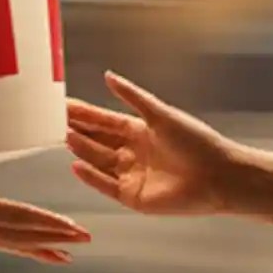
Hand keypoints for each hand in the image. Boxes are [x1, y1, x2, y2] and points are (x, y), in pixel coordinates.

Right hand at [0, 152, 90, 263]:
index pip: (10, 216)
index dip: (42, 221)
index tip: (70, 227)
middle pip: (16, 233)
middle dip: (51, 237)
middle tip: (84, 241)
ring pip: (8, 241)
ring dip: (38, 246)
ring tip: (66, 254)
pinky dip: (18, 244)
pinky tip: (30, 247)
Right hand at [66, 72, 241, 215]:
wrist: (220, 176)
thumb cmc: (197, 142)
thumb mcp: (161, 114)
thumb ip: (133, 97)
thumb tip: (109, 76)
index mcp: (139, 131)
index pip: (104, 121)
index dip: (84, 114)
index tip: (62, 105)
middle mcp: (132, 153)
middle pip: (97, 140)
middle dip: (77, 130)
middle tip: (53, 121)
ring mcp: (131, 176)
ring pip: (99, 161)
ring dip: (82, 150)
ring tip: (63, 137)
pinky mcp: (133, 197)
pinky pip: (106, 186)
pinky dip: (91, 176)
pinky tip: (76, 166)